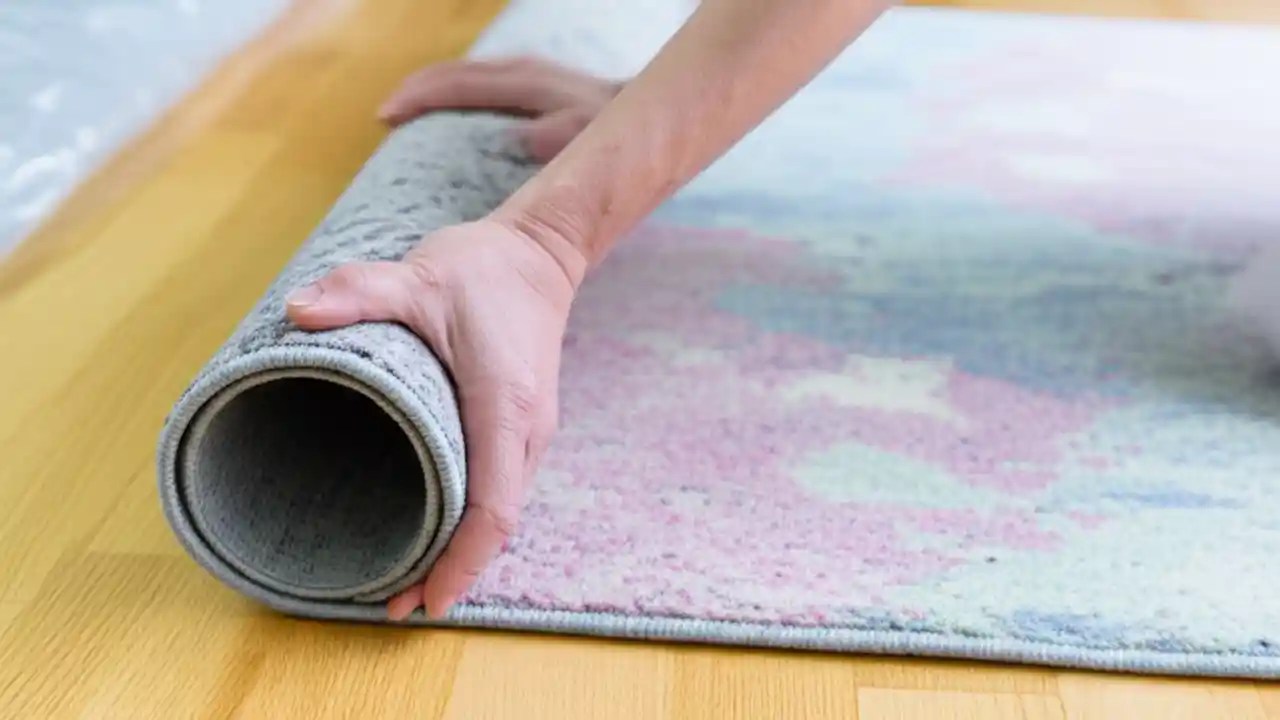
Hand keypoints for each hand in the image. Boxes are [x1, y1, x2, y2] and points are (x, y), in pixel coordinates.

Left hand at [285, 217, 582, 618]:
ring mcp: (529, 432)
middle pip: (496, 524)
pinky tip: (437, 531)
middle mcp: (527, 430)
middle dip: (452, 572)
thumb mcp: (418, 276)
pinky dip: (470, 523)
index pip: (493, 508)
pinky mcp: (521, 428)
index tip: (426, 603)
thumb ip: (360, 291)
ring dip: (462, 551)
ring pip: (501, 512)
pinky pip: (501, 491)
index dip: (461, 563)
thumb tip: (296, 311)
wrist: (539, 255)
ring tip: (410, 582)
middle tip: (395, 606)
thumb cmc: (483, 269)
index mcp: (505, 406)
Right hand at [377, 56, 621, 161]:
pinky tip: (442, 115)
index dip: (421, 97)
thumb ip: (563, 134)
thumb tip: (525, 136)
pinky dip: (452, 93)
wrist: (645, 109)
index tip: (387, 116)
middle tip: (383, 116)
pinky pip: (479, 83)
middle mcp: (522, 72)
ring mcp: (526, 75)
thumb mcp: (592, 135)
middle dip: (416, 90)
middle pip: (454, 72)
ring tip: (402, 114)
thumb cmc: (614, 130)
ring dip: (431, 89)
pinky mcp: (530, 85)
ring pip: (464, 74)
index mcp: (527, 82)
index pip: (460, 84)